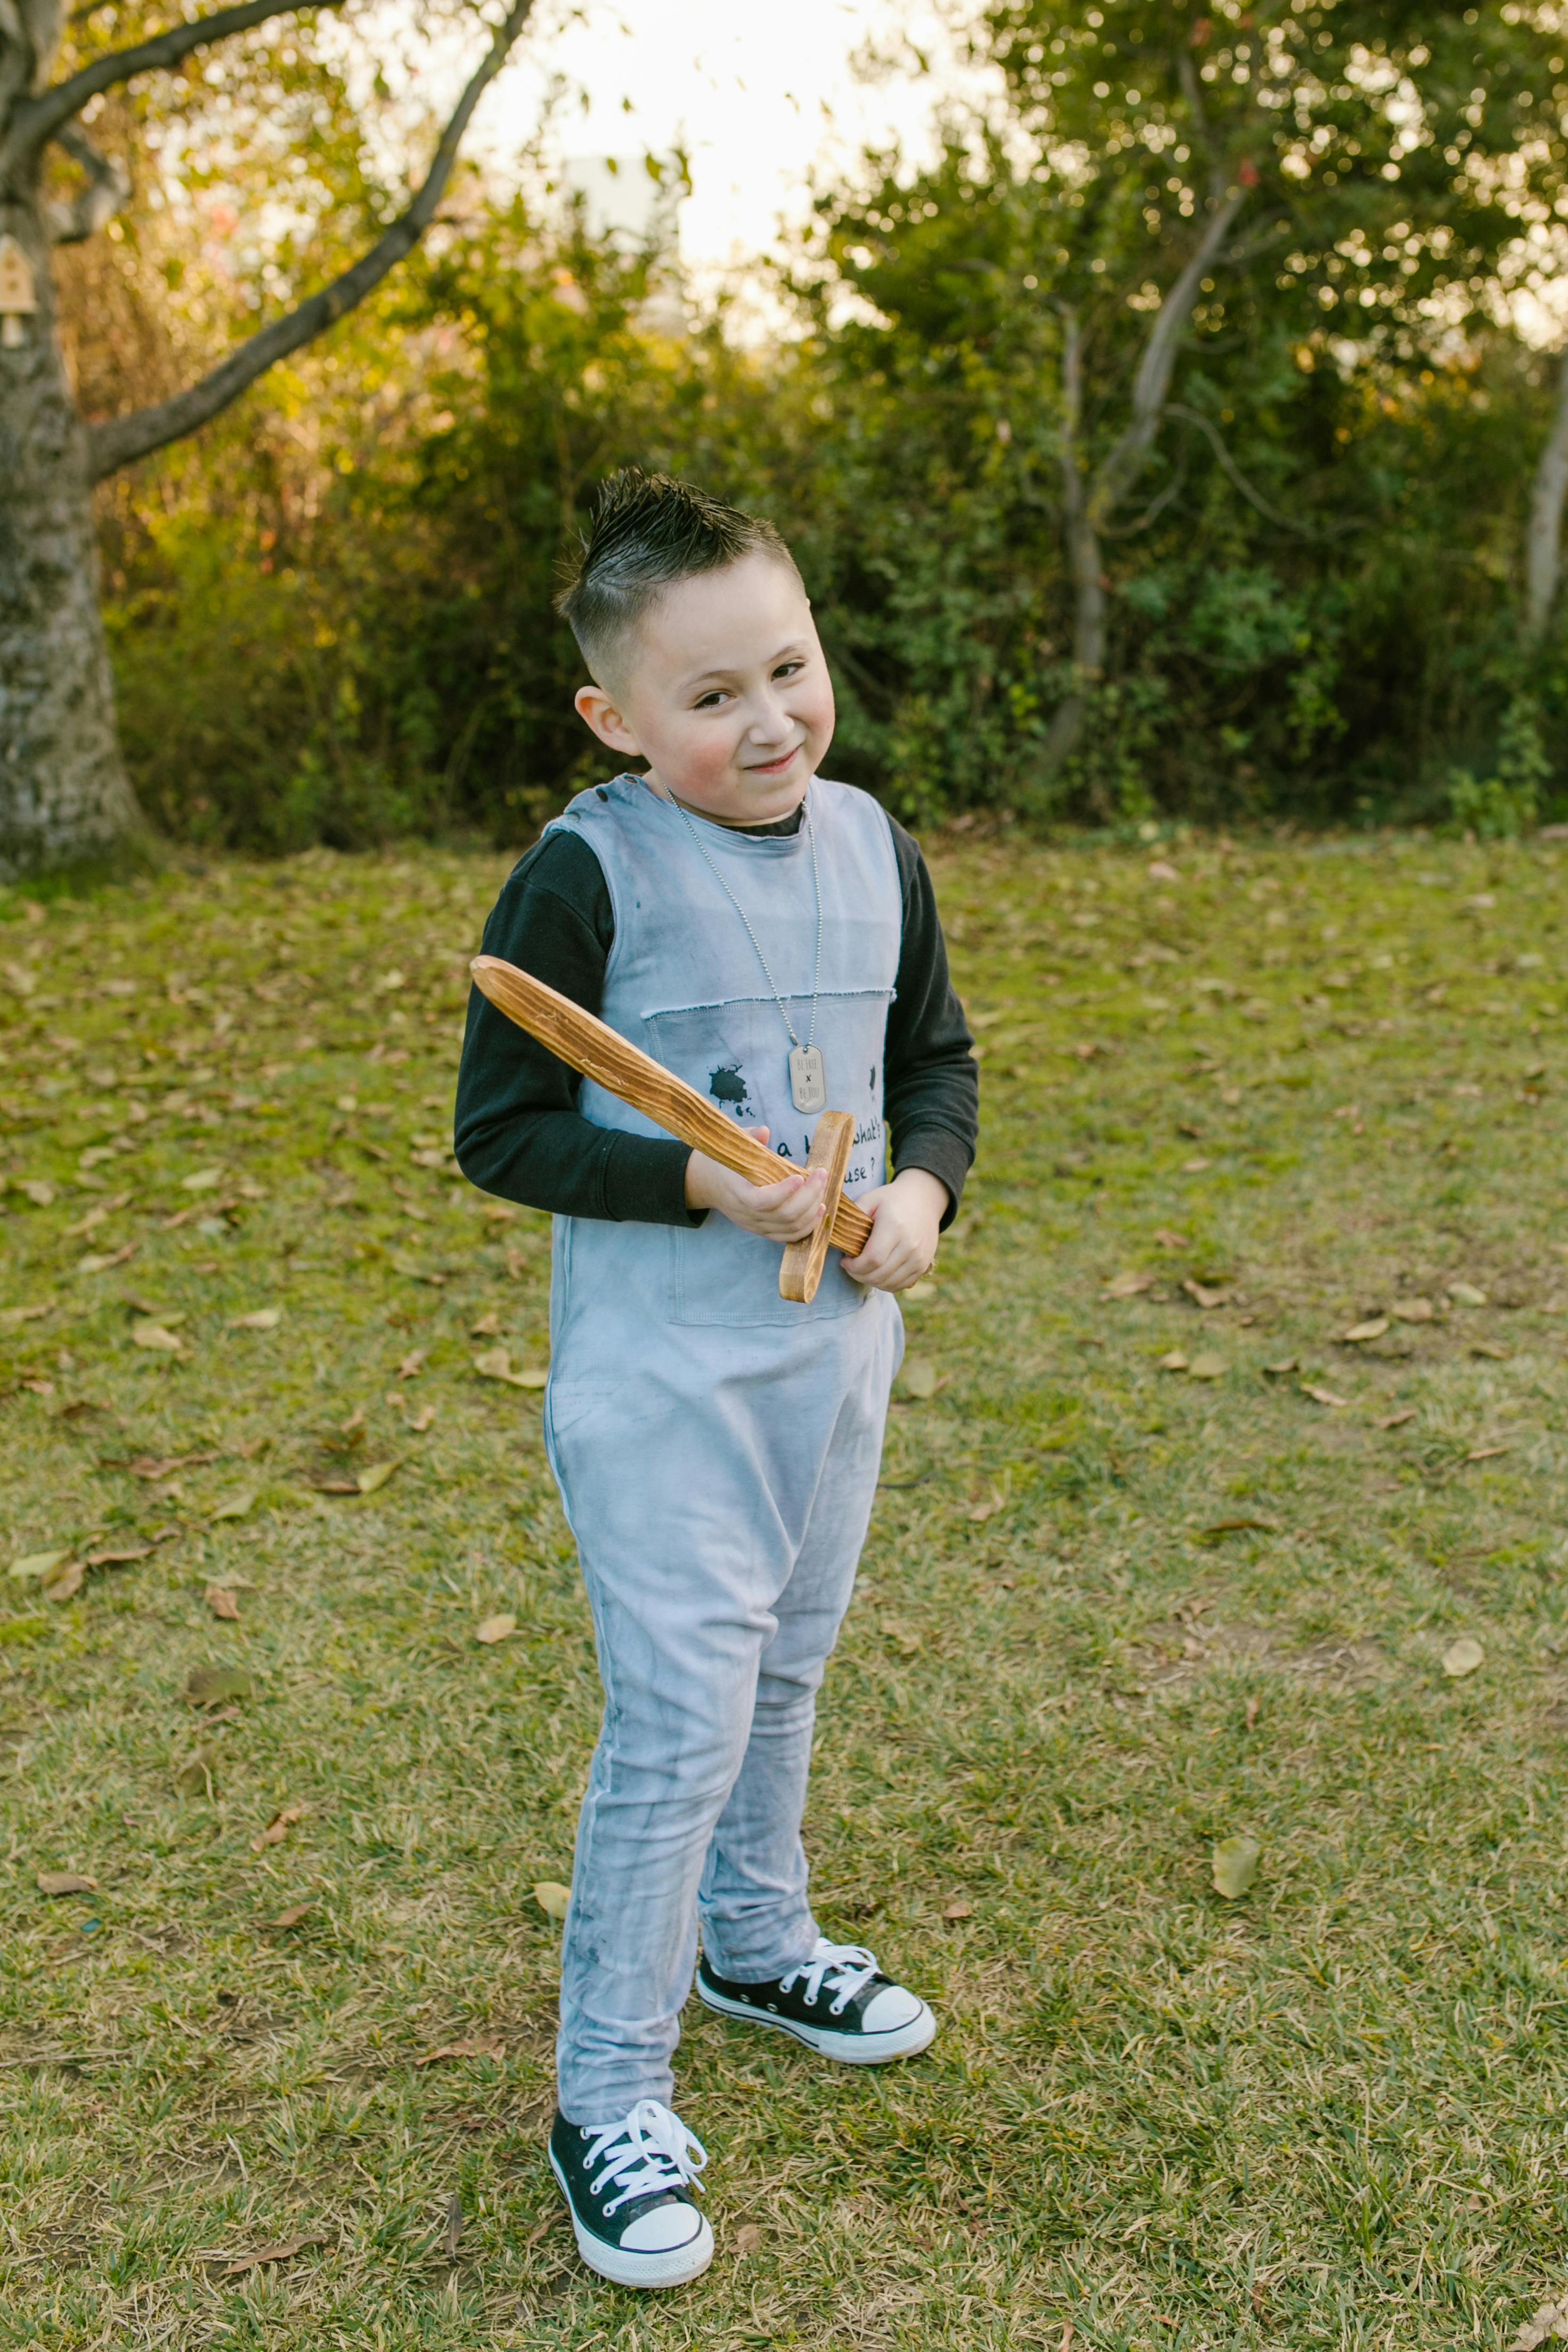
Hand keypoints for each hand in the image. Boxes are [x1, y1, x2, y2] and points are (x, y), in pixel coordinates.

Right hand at [685, 1127, 828, 1240]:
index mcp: (737, 1192)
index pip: (761, 1201)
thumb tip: (765, 1131)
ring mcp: (756, 1226)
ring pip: (791, 1228)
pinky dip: (809, 1225)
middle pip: (784, 1216)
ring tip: (823, 1189)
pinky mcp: (764, 1231)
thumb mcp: (731, 1145)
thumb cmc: (725, 1161)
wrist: (708, 1183)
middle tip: (821, 1175)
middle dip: (809, 1196)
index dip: (783, 1192)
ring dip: (812, 1210)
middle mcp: (747, 1214)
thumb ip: (749, 1138)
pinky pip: (790, 1237)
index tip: (800, 1176)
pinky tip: (819, 1209)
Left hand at [839, 1167, 947, 1292]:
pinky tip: (877, 1273)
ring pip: (889, 1283)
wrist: (924, 1200)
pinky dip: (885, 1284)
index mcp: (894, 1227)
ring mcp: (919, 1257)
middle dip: (858, 1275)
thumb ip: (852, 1217)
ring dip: (871, 1281)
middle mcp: (910, 1245)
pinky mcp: (923, 1265)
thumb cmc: (892, 1199)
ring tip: (862, 1270)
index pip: (872, 1259)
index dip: (854, 1266)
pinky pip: (900, 1285)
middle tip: (850, 1267)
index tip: (844, 1261)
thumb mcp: (870, 1199)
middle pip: (879, 1275)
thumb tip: (835, 1237)